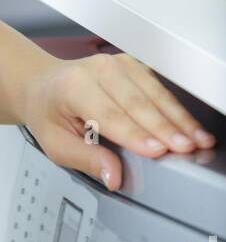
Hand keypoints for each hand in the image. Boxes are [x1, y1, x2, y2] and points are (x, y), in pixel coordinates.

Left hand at [22, 51, 215, 191]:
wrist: (45, 86)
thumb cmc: (49, 114)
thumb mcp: (56, 144)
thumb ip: (86, 159)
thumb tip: (112, 176)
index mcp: (75, 87)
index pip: (110, 114)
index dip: (136, 134)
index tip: (157, 150)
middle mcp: (100, 70)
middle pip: (138, 102)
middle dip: (166, 128)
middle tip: (186, 148)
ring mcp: (119, 64)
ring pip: (154, 93)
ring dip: (178, 118)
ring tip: (197, 139)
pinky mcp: (134, 67)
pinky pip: (159, 88)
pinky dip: (176, 109)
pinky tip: (189, 125)